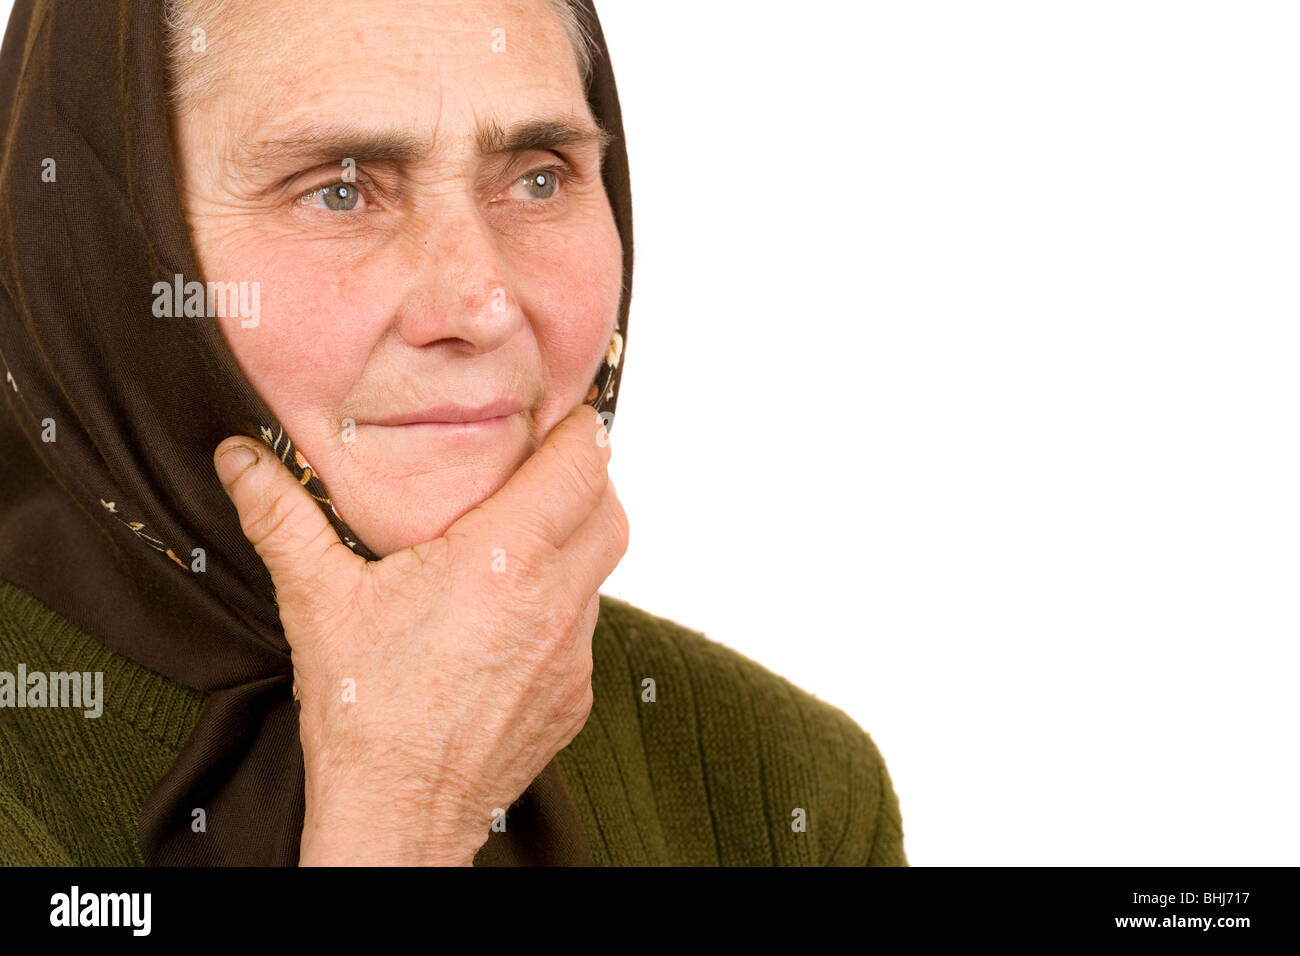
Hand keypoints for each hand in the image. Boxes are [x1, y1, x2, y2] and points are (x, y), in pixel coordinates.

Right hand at [212, 404, 627, 864]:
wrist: (397, 815)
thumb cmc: (364, 712)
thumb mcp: (318, 601)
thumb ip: (283, 517)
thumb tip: (240, 459)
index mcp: (503, 560)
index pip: (582, 466)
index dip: (578, 431)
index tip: (557, 419)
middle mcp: (555, 602)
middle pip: (609, 511)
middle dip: (584, 481)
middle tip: (540, 471)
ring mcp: (573, 654)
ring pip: (599, 572)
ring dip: (571, 546)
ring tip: (515, 543)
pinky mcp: (574, 696)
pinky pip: (586, 630)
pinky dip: (561, 607)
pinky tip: (507, 618)